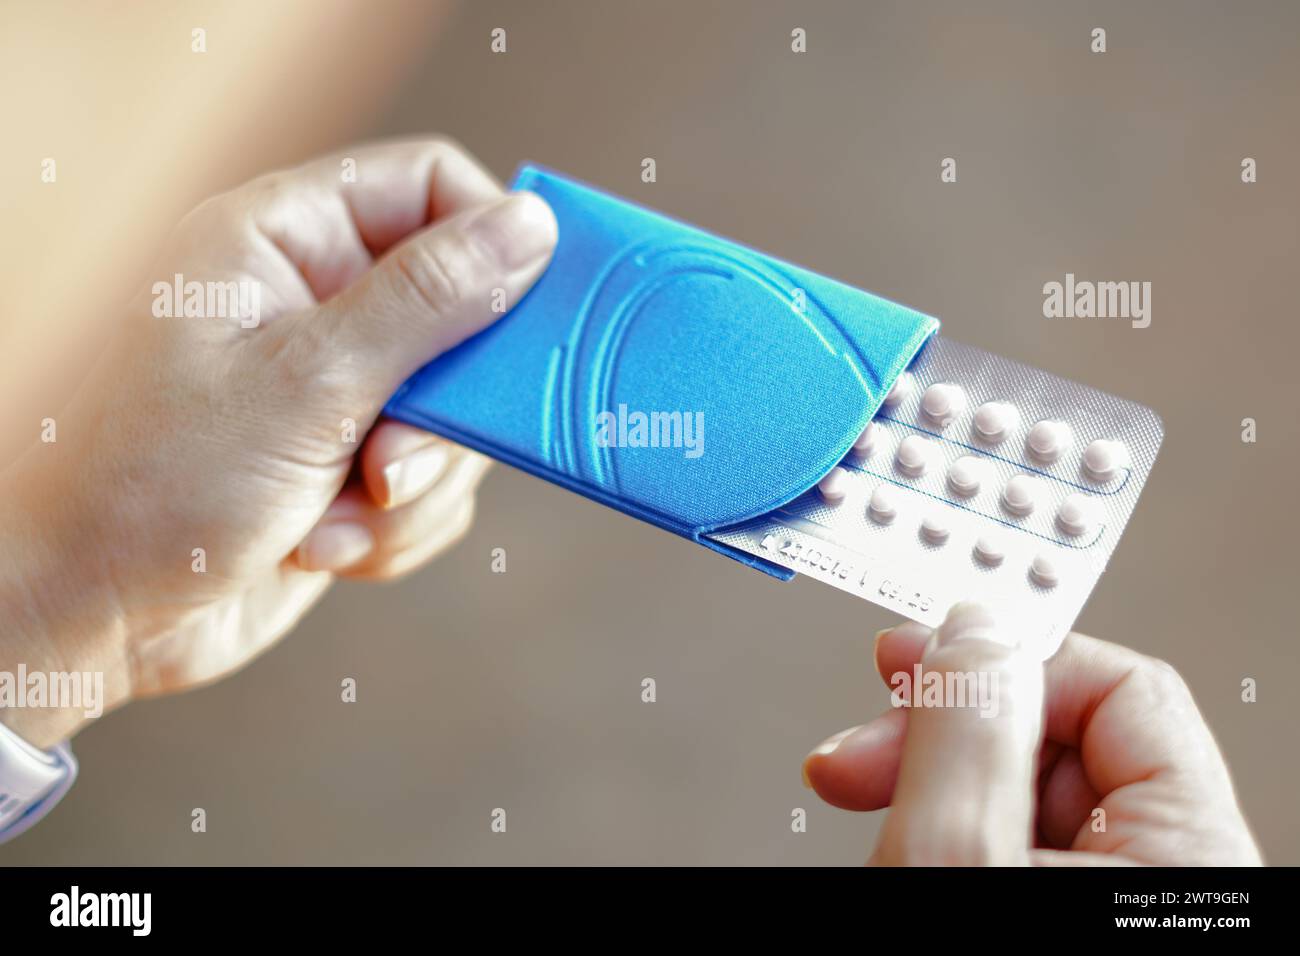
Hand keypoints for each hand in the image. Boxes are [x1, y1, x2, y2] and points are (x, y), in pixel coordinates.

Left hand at [0, 138, 557, 746]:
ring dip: (411, 489)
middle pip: (465, 316)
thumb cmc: (157, 483)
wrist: (93, 618)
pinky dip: (391, 529)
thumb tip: (531, 226)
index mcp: (284, 241)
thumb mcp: (308, 381)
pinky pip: (432, 485)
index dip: (491, 243)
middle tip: (388, 465)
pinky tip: (318, 545)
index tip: (523, 320)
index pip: (429, 189)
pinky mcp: (351, 464)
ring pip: (457, 417)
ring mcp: (338, 388)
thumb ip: (429, 301)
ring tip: (330, 517)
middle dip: (442, 414)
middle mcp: (317, 304)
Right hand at [801, 603, 1261, 864]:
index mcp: (1187, 853)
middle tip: (859, 751)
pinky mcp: (1055, 904)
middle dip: (941, 731)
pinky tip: (895, 845)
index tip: (918, 654)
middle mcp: (1159, 870)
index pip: (1121, 686)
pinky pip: (1003, 841)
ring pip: (1015, 791)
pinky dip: (939, 833)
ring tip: (864, 807)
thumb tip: (972, 631)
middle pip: (1056, 736)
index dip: (1006, 659)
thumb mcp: (957, 859)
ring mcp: (1105, 893)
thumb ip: (968, 731)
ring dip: (924, 784)